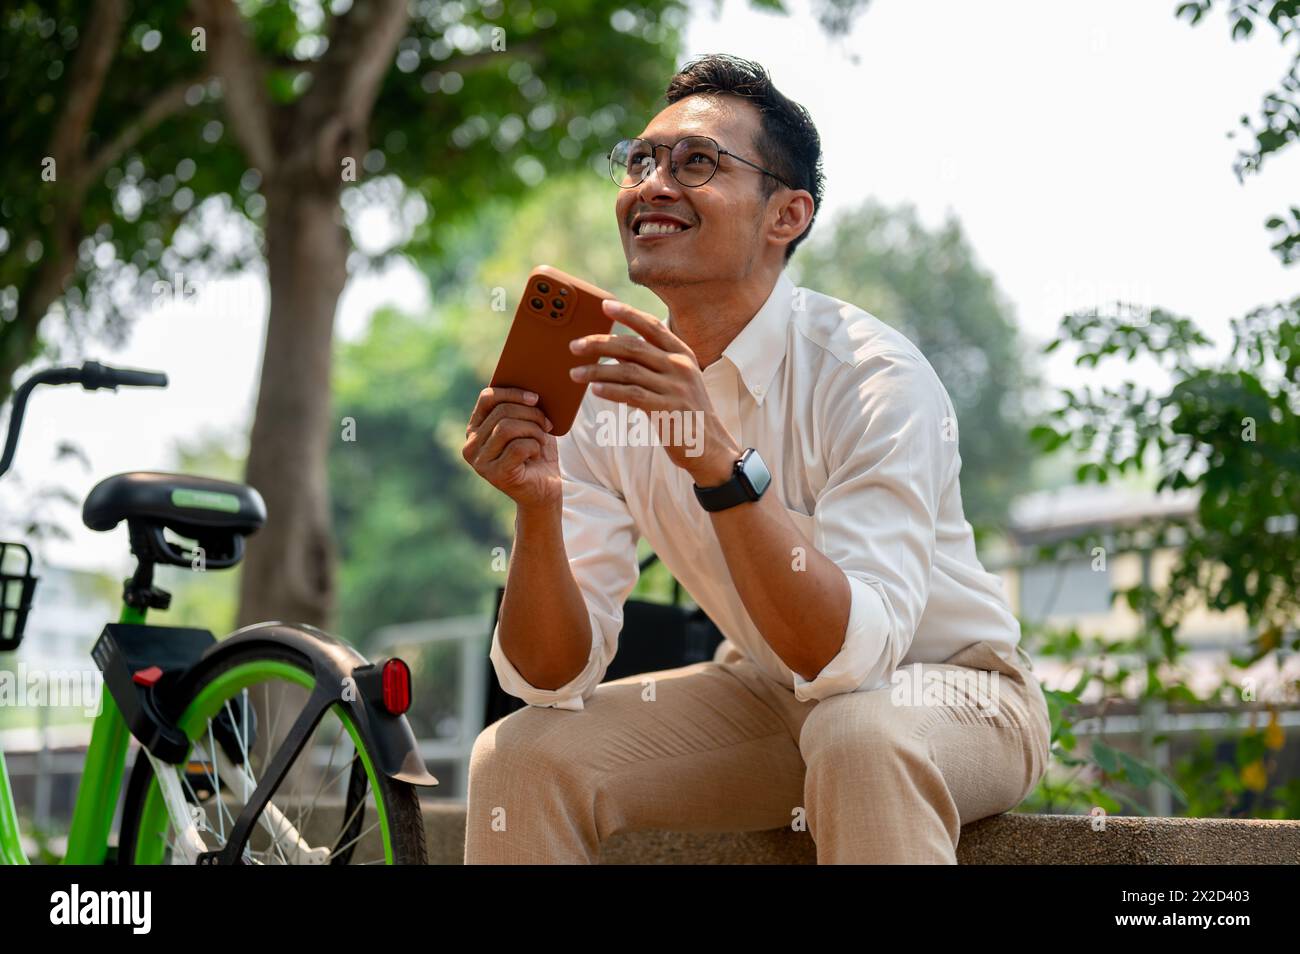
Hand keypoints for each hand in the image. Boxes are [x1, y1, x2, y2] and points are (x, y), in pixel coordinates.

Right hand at [462, 386, 559, 511]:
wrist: (544, 491)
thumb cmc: (536, 456)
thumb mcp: (530, 426)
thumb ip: (523, 408)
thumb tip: (533, 386)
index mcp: (475, 429)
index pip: (487, 398)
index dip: (512, 392)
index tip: (535, 397)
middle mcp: (471, 445)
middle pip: (502, 412)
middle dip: (531, 414)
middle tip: (547, 424)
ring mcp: (480, 462)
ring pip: (507, 427)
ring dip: (534, 431)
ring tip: (541, 440)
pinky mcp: (495, 475)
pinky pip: (518, 447)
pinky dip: (534, 447)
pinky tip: (536, 456)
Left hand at [568, 299, 739, 484]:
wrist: (711, 447)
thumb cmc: (687, 414)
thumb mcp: (675, 382)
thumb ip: (649, 365)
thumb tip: (614, 350)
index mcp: (682, 354)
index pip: (651, 326)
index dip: (628, 314)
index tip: (605, 305)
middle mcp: (680, 366)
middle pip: (633, 346)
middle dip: (600, 343)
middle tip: (575, 346)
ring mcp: (675, 387)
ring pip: (628, 370)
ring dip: (597, 370)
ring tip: (575, 374)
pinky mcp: (667, 409)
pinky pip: (632, 395)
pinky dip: (611, 390)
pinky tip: (594, 389)